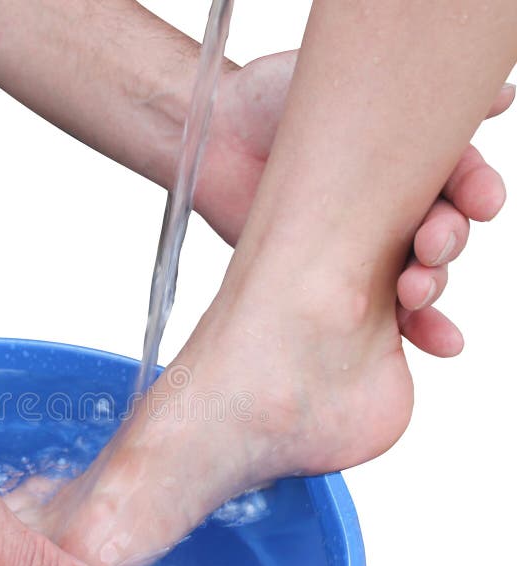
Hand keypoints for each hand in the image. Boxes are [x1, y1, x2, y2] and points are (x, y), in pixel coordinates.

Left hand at [197, 50, 513, 356]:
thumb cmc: (276, 100)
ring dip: (431, 290)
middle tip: (430, 247)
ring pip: (419, 276)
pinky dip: (415, 329)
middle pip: (443, 232)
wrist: (214, 135)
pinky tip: (437, 340)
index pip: (459, 181)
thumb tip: (498, 98)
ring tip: (416, 293)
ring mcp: (361, 248)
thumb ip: (414, 102)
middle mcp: (390, 207)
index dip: (474, 191)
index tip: (479, 202)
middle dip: (446, 242)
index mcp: (405, 162)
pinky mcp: (331, 282)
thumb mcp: (345, 87)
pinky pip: (379, 314)